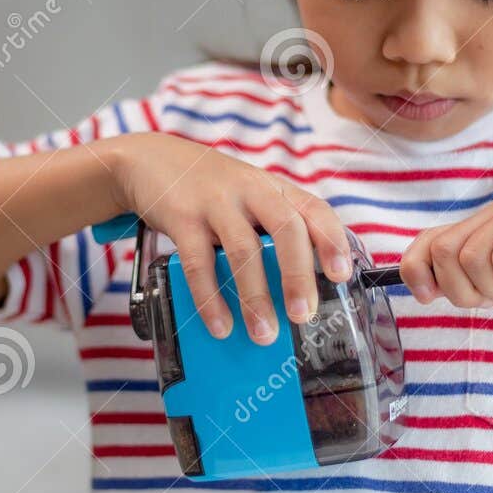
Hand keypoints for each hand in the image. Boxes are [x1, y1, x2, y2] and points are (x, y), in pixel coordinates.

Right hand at [99, 133, 353, 343]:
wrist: (150, 159)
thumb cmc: (210, 189)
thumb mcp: (248, 196)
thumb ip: (271, 231)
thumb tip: (295, 293)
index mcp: (274, 188)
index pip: (314, 210)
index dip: (332, 241)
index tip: (342, 275)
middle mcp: (251, 190)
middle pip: (285, 228)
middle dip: (297, 274)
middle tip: (302, 315)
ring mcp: (216, 202)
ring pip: (243, 250)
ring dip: (255, 297)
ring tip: (264, 333)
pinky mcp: (182, 217)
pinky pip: (199, 263)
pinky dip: (211, 299)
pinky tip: (220, 324)